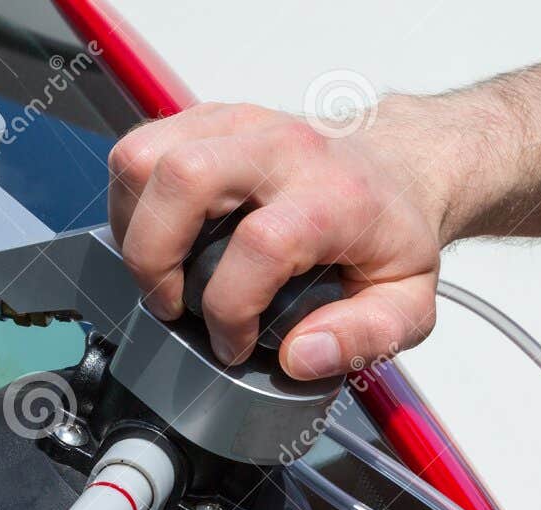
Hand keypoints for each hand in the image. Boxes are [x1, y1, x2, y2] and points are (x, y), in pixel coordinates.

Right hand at [107, 101, 447, 378]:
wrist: (397, 167)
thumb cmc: (393, 234)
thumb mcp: (410, 304)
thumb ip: (364, 338)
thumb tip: (299, 358)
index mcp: (336, 196)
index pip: (261, 244)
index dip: (232, 308)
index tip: (235, 344)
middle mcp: (284, 149)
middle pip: (185, 178)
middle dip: (155, 259)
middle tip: (173, 306)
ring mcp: (241, 125)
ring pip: (146, 156)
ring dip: (133, 228)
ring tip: (159, 274)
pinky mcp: (209, 119)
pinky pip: (140, 148)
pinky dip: (131, 201)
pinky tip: (159, 239)